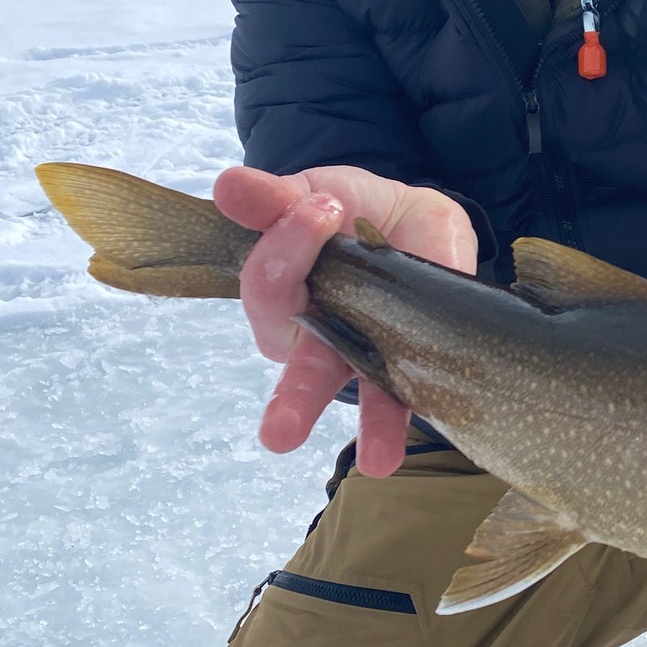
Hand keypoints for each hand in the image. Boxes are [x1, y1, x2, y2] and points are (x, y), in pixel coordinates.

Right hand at [213, 164, 477, 478]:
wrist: (417, 218)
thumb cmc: (355, 210)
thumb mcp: (322, 191)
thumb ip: (279, 197)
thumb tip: (229, 185)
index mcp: (281, 292)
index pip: (269, 285)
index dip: (287, 246)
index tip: (323, 206)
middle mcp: (309, 336)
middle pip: (299, 360)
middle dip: (293, 399)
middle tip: (280, 434)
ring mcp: (353, 357)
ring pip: (352, 396)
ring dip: (367, 426)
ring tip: (378, 461)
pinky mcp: (399, 369)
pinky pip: (398, 400)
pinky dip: (397, 425)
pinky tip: (393, 452)